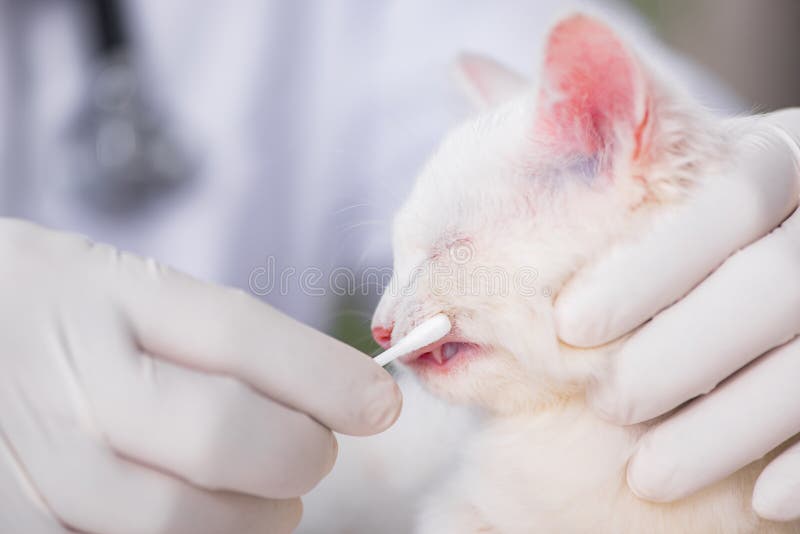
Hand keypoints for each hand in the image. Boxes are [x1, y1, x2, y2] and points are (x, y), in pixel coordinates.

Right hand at [0, 219, 400, 533]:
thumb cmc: (60, 313)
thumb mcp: (124, 289)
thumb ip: (216, 337)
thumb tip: (342, 393)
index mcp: (105, 290)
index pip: (238, 335)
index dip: (325, 376)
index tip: (380, 404)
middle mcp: (67, 371)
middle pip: (220, 434)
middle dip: (296, 454)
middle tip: (313, 453)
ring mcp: (36, 455)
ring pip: (178, 518)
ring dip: (254, 517)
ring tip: (270, 498)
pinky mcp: (17, 519)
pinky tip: (208, 516)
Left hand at [554, 108, 799, 520]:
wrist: (785, 263)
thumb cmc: (695, 224)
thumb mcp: (652, 172)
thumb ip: (577, 135)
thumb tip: (464, 66)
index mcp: (779, 156)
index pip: (727, 200)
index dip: (651, 266)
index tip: (570, 325)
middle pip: (776, 286)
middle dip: (681, 355)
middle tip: (607, 402)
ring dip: (730, 426)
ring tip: (649, 474)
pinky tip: (761, 500)